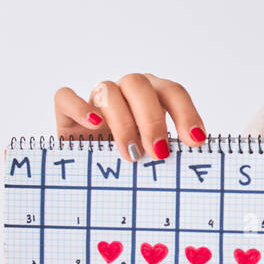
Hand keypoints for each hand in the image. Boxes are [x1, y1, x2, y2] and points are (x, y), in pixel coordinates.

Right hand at [53, 74, 207, 163]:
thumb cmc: (134, 166)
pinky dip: (79, 109)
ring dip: (123, 122)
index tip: (196, 141)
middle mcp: (126, 92)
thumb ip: (173, 156)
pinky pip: (66, 97)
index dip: (186, 113)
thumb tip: (195, 167)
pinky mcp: (66, 111)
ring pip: (109, 90)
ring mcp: (96, 99)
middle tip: (158, 153)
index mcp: (154, 96)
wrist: (93, 178)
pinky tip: (94, 126)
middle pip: (140, 85)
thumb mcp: (157, 160)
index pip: (173, 92)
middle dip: (152, 118)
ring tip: (131, 156)